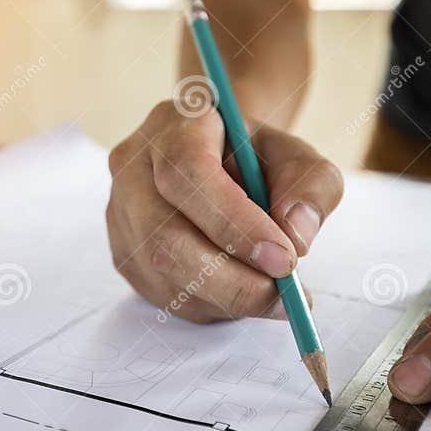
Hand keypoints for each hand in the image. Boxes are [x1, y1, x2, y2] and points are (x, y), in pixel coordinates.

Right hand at [105, 100, 342, 323]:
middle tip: (285, 297)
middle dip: (232, 280)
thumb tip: (296, 237)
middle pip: (164, 237)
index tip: (285, 260)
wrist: (215, 157)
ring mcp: (120, 213)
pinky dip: (211, 303)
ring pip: (163, 274)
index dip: (235, 223)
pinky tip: (239, 287)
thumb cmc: (254, 156)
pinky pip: (163, 295)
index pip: (190, 175)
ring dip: (227, 296)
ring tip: (272, 292)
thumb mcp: (296, 156)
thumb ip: (310, 185)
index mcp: (173, 126)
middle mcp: (133, 167)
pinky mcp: (122, 252)